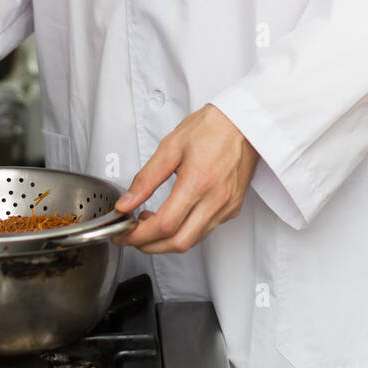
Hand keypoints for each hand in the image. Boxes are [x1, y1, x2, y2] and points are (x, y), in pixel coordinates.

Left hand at [113, 104, 258, 253]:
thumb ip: (146, 179)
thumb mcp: (171, 146)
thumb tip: (126, 203)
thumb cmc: (212, 127)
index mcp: (198, 182)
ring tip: (150, 222)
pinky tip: (174, 217)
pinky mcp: (233, 208)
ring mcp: (226, 207)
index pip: (164, 225)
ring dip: (166, 241)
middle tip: (133, 234)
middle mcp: (215, 199)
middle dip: (150, 245)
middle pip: (178, 242)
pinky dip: (185, 232)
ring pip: (192, 240)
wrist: (243, 122)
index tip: (124, 233)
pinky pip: (205, 231)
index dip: (139, 235)